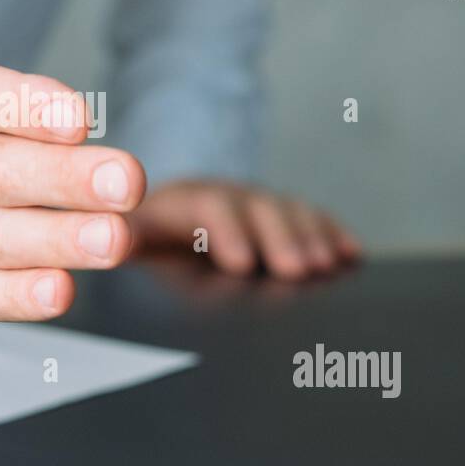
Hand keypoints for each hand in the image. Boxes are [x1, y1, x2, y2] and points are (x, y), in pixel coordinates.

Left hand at [127, 179, 360, 279]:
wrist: (154, 225)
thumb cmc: (140, 247)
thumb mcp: (125, 242)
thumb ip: (121, 240)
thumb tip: (114, 242)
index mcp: (175, 202)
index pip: (205, 205)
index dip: (226, 230)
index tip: (240, 263)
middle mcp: (219, 196)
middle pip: (254, 206)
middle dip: (279, 237)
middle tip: (297, 270)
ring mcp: (252, 203)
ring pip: (285, 210)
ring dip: (310, 237)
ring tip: (326, 265)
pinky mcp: (276, 215)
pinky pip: (309, 218)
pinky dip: (330, 234)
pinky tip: (350, 254)